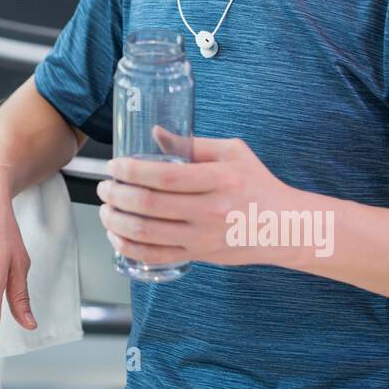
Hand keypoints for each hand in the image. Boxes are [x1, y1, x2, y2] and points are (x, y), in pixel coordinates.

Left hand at [98, 127, 306, 267]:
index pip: (166, 177)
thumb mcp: (233, 153)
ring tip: (105, 209)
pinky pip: (156, 256)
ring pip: (148, 233)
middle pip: (151, 205)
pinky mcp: (199, 256)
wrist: (283, 227)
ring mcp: (204, 237)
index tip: (115, 166)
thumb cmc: (258, 185)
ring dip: (117, 221)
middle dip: (118, 195)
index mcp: (220, 180)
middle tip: (105, 187)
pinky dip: (129, 247)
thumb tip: (155, 133)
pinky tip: (117, 235)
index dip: (133, 171)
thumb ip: (193, 143)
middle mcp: (211, 211)